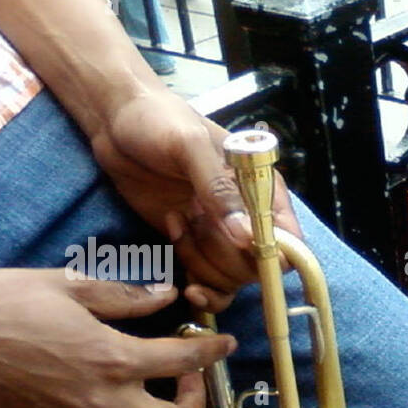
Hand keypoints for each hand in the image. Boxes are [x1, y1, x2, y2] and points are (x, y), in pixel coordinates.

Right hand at [0, 268, 234, 407]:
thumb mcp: (68, 287)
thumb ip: (125, 297)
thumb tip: (166, 296)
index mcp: (111, 360)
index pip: (184, 364)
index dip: (211, 353)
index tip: (222, 345)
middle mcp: (101, 404)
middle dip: (193, 402)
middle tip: (187, 377)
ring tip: (153, 395)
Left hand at [87, 88, 301, 311]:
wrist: (116, 124)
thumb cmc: (158, 121)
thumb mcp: (189, 145)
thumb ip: (219, 189)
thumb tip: (246, 236)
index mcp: (262, 191)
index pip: (290, 241)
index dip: (272, 252)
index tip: (240, 243)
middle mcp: (249, 219)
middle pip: (259, 266)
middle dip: (223, 255)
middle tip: (192, 217)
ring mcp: (221, 237)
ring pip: (232, 280)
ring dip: (201, 264)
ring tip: (175, 221)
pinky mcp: (195, 249)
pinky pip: (211, 286)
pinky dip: (198, 286)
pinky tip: (180, 270)